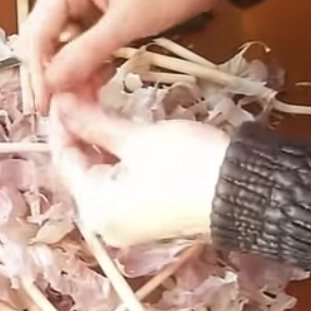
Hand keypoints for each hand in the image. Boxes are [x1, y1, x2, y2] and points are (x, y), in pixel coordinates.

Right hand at [23, 0, 235, 110]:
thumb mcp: (130, 19)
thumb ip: (86, 53)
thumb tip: (53, 86)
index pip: (37, 33)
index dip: (38, 74)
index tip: (44, 108)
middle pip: (45, 38)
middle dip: (53, 75)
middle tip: (60, 111)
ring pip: (63, 42)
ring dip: (71, 72)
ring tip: (80, 103)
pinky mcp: (97, 4)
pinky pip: (82, 39)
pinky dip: (88, 62)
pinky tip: (94, 85)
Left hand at [49, 95, 230, 247]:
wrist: (248, 192)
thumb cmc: (187, 164)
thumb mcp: (137, 138)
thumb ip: (94, 122)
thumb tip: (62, 104)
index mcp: (94, 209)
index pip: (63, 159)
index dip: (61, 121)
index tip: (64, 90)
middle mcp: (105, 222)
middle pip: (80, 167)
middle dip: (80, 127)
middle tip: (83, 88)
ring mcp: (128, 222)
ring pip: (101, 173)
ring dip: (99, 137)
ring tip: (100, 99)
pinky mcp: (150, 216)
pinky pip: (121, 182)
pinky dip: (118, 155)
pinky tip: (119, 127)